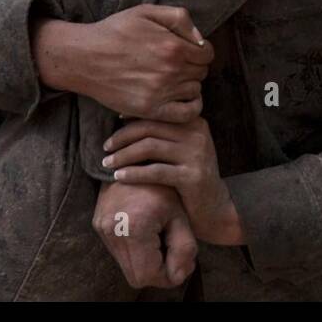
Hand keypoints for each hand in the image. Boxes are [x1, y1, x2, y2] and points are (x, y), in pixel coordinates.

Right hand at [33, 5, 212, 122]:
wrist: (83, 57)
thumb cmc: (114, 31)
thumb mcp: (146, 11)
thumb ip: (180, 19)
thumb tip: (200, 39)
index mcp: (172, 46)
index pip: (207, 54)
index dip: (200, 51)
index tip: (187, 51)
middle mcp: (170, 71)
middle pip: (201, 72)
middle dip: (193, 66)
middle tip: (176, 64)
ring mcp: (161, 92)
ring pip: (194, 91)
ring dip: (187, 84)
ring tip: (171, 79)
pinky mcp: (149, 109)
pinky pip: (186, 114)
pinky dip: (190, 108)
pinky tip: (179, 99)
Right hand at [92, 181, 196, 288]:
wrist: (137, 156)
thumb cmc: (165, 185)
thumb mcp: (180, 215)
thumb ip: (184, 248)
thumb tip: (178, 275)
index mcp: (135, 226)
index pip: (148, 275)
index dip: (169, 275)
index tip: (185, 260)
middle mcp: (112, 229)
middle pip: (136, 274)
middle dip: (159, 270)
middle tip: (175, 251)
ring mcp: (101, 227)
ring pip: (127, 265)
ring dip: (146, 260)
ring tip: (162, 238)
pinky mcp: (97, 223)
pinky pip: (119, 251)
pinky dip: (136, 249)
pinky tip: (149, 232)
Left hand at [103, 116, 242, 245]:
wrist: (215, 207)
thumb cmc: (190, 176)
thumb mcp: (182, 149)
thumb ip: (164, 133)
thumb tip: (125, 118)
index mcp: (194, 122)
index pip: (156, 114)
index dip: (131, 120)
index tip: (114, 127)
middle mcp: (197, 133)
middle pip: (150, 128)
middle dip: (122, 137)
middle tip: (105, 148)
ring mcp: (197, 154)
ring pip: (150, 147)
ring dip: (123, 155)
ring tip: (108, 163)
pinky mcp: (192, 176)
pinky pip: (155, 171)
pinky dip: (133, 173)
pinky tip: (119, 177)